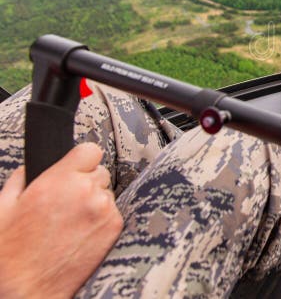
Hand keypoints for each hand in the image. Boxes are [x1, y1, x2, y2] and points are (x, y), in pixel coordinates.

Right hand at [0, 143, 122, 298]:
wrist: (28, 289)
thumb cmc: (12, 253)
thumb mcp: (3, 207)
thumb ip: (21, 179)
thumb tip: (31, 167)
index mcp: (58, 181)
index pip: (89, 150)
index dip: (81, 160)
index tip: (74, 170)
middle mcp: (85, 191)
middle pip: (99, 171)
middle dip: (85, 183)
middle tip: (66, 203)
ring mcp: (103, 209)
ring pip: (106, 192)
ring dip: (94, 201)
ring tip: (71, 222)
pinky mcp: (114, 227)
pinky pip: (113, 212)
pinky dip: (101, 219)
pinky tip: (81, 234)